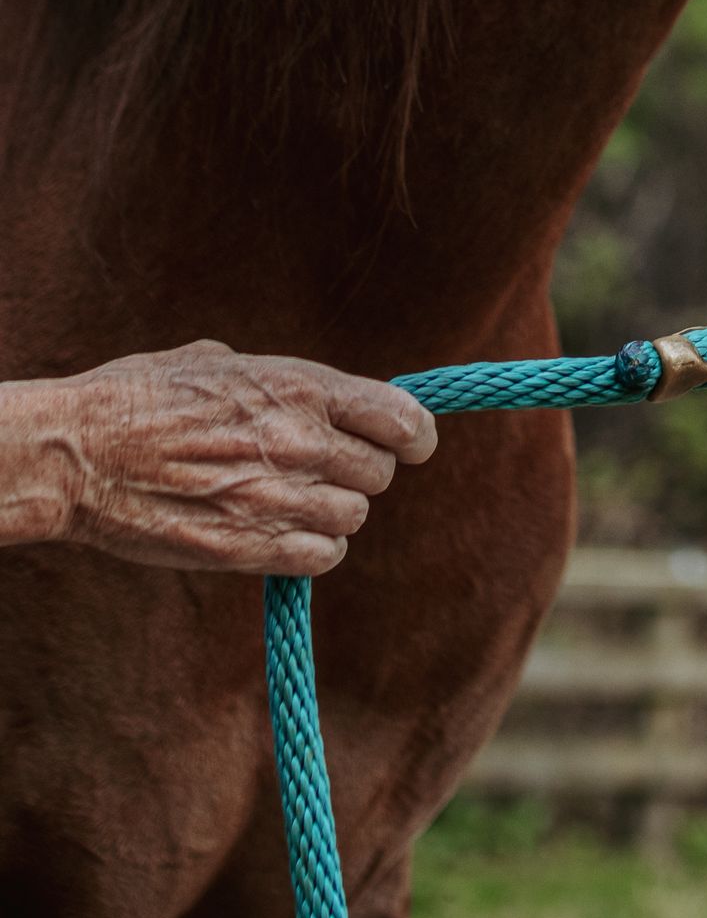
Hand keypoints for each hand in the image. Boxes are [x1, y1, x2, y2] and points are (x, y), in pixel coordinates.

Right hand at [21, 340, 436, 574]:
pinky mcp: (247, 548)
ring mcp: (276, 498)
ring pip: (352, 518)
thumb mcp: (218, 361)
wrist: (79, 453)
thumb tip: (301, 391)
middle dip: (361, 472)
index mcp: (298, 386)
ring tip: (293, 501)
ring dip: (334, 513)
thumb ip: (273, 378)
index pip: (399, 416)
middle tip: (326, 470)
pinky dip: (313, 550)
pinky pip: (320, 556)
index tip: (414, 443)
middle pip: (379, 473)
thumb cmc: (137, 396)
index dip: (415, 434)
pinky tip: (285, 536)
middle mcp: (300, 441)